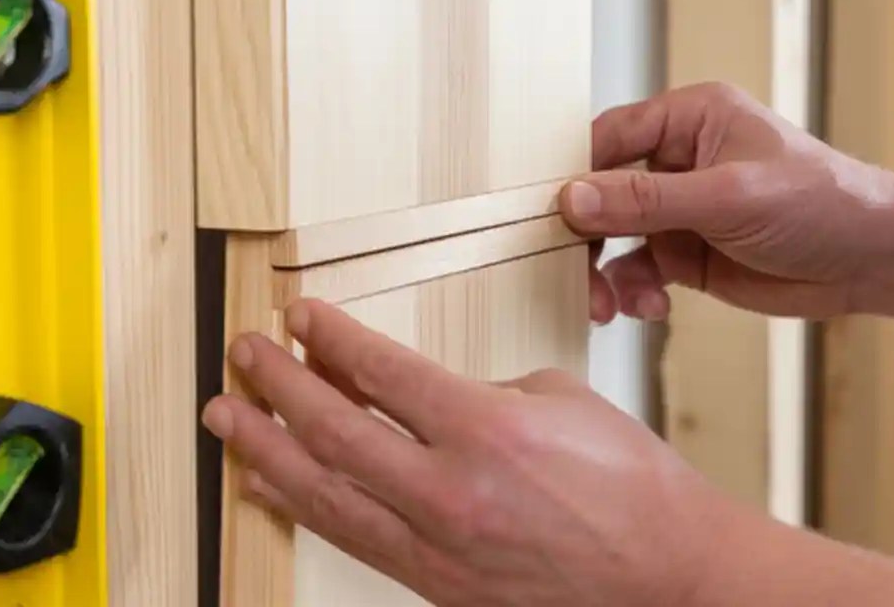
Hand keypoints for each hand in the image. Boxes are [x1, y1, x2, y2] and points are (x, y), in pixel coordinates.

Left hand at [201, 299, 732, 606]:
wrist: (669, 577)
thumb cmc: (632, 486)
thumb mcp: (560, 398)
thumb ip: (477, 390)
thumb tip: (417, 393)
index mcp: (487, 429)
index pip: (379, 370)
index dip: (328, 337)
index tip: (299, 314)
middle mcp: (451, 491)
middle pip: (333, 428)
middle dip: (276, 383)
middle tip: (243, 353)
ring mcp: (438, 547)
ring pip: (324, 492)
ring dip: (264, 448)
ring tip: (224, 417)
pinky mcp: (436, 585)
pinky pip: (350, 539)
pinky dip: (300, 507)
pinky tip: (267, 485)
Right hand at [559, 82, 893, 322]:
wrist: (874, 261)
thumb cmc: (822, 203)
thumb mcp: (728, 198)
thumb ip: (646, 201)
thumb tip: (571, 198)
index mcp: (688, 118)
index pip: (607, 138)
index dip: (572, 175)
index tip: (545, 215)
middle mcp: (676, 159)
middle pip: (599, 191)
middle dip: (584, 237)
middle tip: (572, 272)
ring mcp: (679, 208)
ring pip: (612, 238)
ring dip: (604, 273)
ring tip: (608, 306)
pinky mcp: (685, 252)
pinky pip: (637, 271)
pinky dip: (633, 293)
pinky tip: (652, 310)